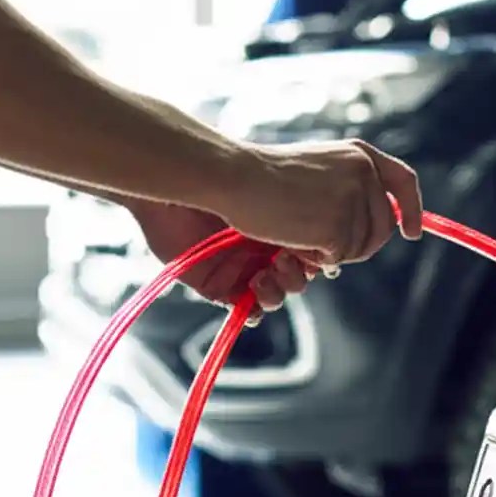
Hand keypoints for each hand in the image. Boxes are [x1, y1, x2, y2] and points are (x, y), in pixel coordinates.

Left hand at [127, 200, 317, 316]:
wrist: (174, 193)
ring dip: (277, 292)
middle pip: (295, 279)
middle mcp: (262, 249)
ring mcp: (241, 270)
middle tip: (284, 261)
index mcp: (277, 226)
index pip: (308, 255)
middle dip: (296, 276)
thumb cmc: (218, 183)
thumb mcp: (263, 195)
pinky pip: (245, 312)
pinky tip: (252, 297)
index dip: (314, 260)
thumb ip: (291, 216)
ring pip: (275, 296)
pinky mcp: (218, 288)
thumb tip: (321, 237)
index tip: (315, 253)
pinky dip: (253, 313)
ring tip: (263, 277)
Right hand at [212, 139, 422, 266]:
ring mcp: (353, 201)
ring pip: (361, 247)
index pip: (403, 181)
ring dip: (333, 250)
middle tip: (327, 244)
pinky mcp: (338, 227)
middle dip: (361, 243)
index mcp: (360, 154)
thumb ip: (351, 184)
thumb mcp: (320, 167)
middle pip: (383, 227)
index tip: (412, 231)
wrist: (237, 177)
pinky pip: (339, 257)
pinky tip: (294, 237)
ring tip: (300, 231)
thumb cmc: (266, 176)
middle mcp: (364, 174)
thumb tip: (384, 220)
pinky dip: (316, 255)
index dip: (412, 209)